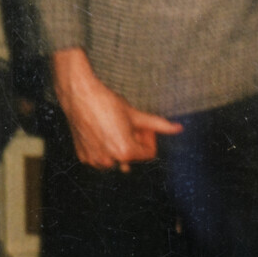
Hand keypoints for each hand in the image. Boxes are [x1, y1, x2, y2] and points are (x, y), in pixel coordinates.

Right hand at [51, 49, 179, 169]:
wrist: (79, 95)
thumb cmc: (107, 103)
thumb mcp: (135, 114)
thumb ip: (158, 125)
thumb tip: (178, 128)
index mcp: (126, 152)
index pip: (148, 154)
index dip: (148, 138)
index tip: (142, 126)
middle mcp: (110, 161)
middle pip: (132, 157)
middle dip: (134, 143)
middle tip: (128, 124)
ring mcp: (95, 161)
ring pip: (116, 159)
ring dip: (118, 147)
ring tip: (114, 128)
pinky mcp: (83, 157)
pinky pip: (100, 158)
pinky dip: (103, 149)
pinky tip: (100, 132)